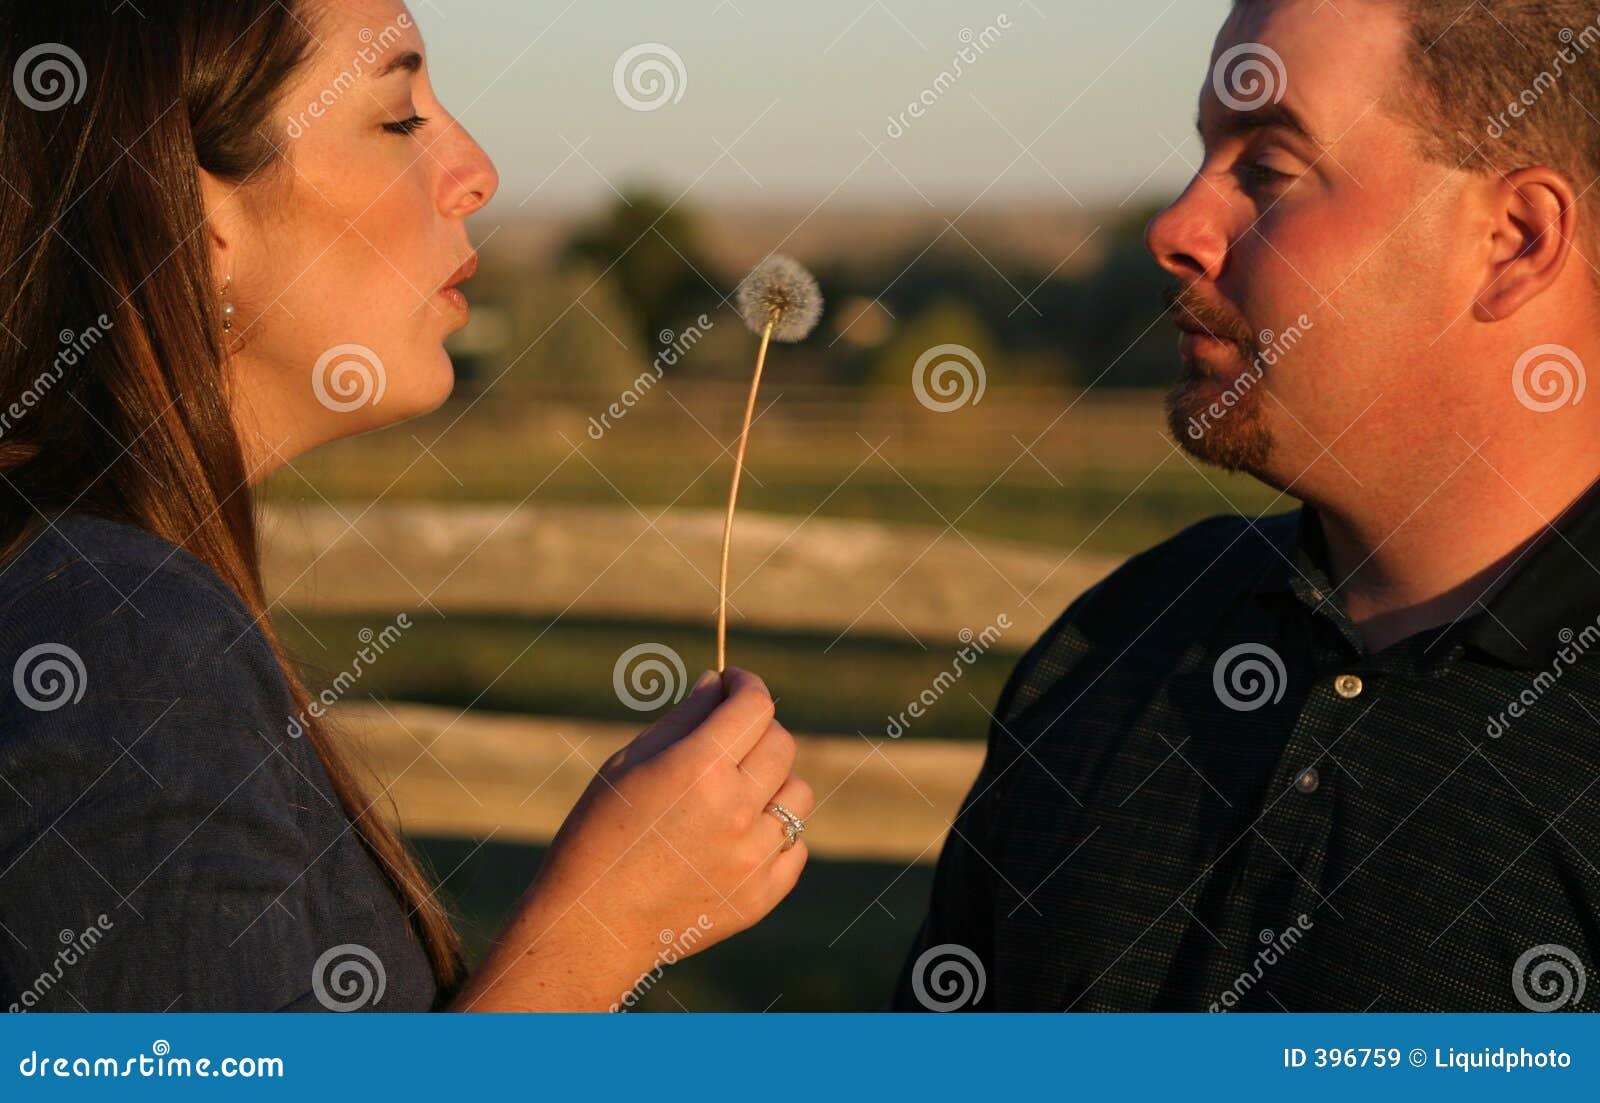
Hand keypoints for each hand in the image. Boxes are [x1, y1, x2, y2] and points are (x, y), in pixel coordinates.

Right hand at [453, 668, 812, 1010]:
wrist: (593, 925)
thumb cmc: (599, 833)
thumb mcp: (629, 764)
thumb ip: (683, 720)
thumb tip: (719, 684)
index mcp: (699, 769)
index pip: (755, 706)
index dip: (746, 685)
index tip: (734, 685)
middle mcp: (736, 810)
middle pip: (782, 744)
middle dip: (757, 730)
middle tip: (728, 739)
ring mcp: (753, 857)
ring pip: (798, 794)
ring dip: (772, 783)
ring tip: (734, 794)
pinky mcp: (762, 895)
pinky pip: (795, 847)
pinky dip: (773, 835)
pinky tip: (737, 837)